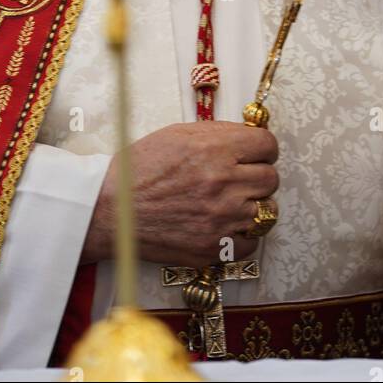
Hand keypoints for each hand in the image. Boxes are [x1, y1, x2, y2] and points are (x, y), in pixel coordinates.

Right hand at [81, 121, 278, 267]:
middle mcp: (224, 183)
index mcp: (215, 150)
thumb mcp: (178, 134)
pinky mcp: (214, 248)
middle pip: (271, 177)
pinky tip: (225, 225)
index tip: (255, 153)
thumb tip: (247, 138)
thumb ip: (218, 135)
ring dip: (252, 204)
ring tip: (231, 202)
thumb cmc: (139, 170)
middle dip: (257, 174)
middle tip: (239, 177)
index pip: (268, 145)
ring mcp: (221, 219)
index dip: (262, 148)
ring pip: (266, 210)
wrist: (112, 210)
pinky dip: (243, 235)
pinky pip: (252, 243)